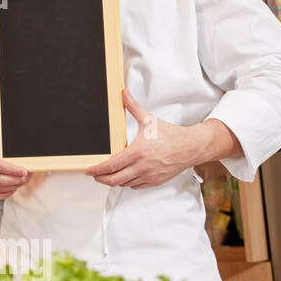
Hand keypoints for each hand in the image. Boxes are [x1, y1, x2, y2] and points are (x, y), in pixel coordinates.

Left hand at [85, 89, 205, 188]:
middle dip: (101, 179)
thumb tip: (124, 94)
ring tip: (109, 174)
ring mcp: (149, 176)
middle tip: (95, 175)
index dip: (97, 170)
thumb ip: (133, 107)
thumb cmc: (172, 135)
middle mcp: (142, 167)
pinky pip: (136, 186)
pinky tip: (125, 177)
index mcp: (138, 152)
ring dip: (115, 181)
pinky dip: (128, 183)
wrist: (192, 146)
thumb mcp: (149, 120)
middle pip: (115, 180)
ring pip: (125, 184)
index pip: (111, 166)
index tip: (89, 170)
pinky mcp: (156, 181)